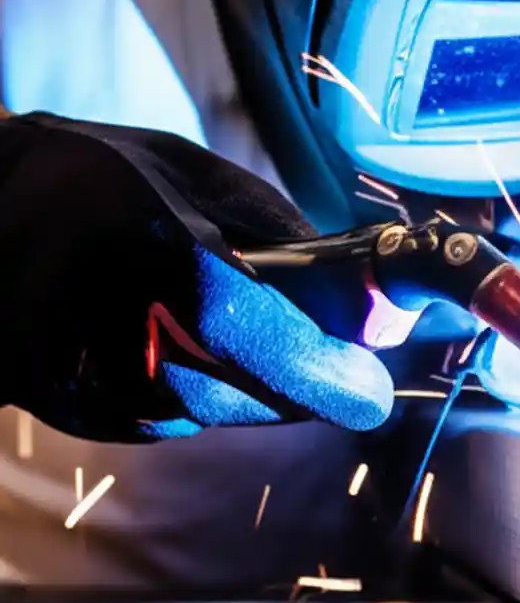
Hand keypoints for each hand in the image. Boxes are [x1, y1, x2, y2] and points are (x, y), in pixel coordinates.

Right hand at [0, 113, 393, 442]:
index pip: (239, 328)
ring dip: (246, 386)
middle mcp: (101, 318)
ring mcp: (75, 375)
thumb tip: (370, 317)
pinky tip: (178, 343)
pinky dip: (196, 391)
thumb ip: (294, 249)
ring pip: (205, 415)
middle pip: (235, 394)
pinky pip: (166, 420)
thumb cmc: (118, 182)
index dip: (314, 370)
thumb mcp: (212, 184)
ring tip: (228, 327)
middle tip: (329, 361)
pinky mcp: (66, 408)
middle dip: (297, 384)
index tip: (369, 393)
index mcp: (144, 244)